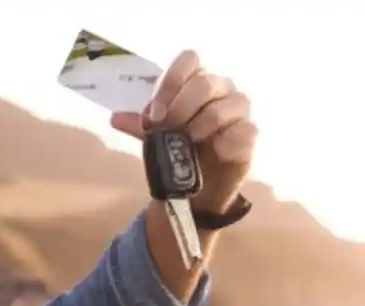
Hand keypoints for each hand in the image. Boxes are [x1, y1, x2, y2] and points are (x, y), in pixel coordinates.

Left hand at [110, 50, 255, 212]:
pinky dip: (223, 143)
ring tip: (187, 145)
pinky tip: (213, 152)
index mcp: (197, 80)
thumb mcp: (155, 138)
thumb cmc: (180, 151)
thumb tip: (115, 118)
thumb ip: (139, 126)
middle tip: (166, 129)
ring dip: (198, 127)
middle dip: (180, 107)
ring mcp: (239, 110)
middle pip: (204, 82)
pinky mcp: (249, 135)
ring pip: (221, 108)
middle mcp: (222, 88)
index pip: (189, 60)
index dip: (169, 83)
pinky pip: (242, 132)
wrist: (200, 186)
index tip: (153, 114)